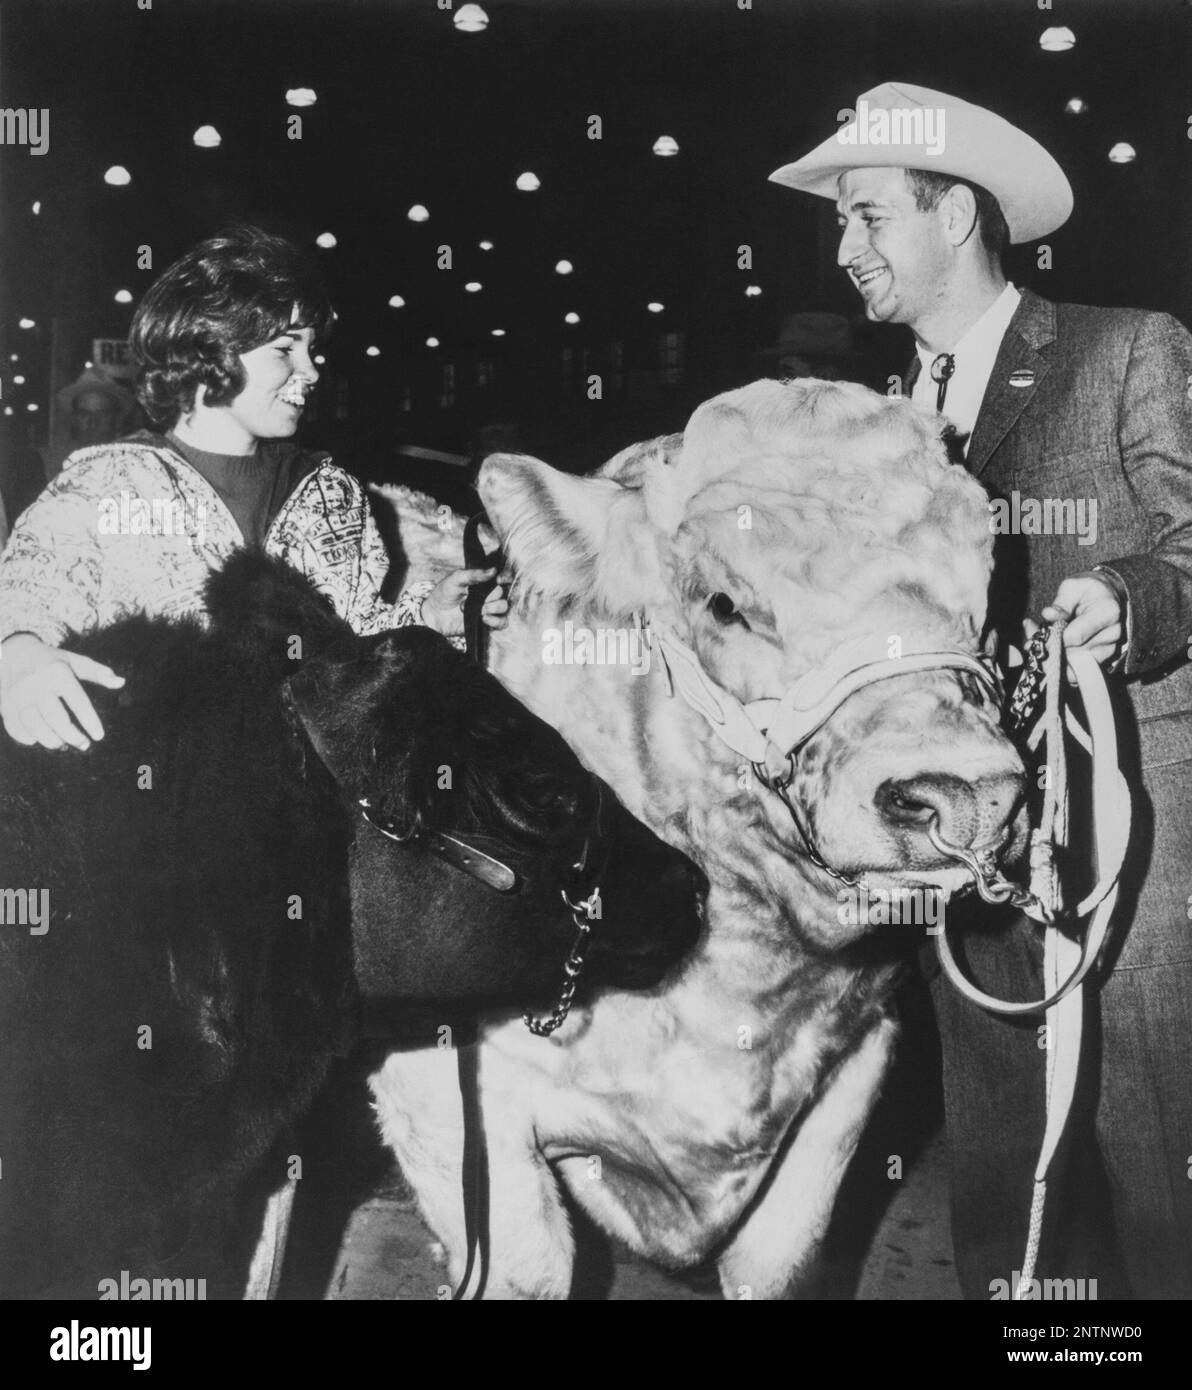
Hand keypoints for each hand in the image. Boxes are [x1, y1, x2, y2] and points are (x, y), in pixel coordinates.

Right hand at [0, 634, 124, 749]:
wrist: (13, 653)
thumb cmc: (52, 661)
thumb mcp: (75, 661)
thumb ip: (99, 673)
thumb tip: (121, 682)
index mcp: (57, 673)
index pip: (77, 700)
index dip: (90, 720)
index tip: (99, 736)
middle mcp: (37, 685)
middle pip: (55, 717)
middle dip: (72, 735)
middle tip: (84, 745)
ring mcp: (18, 696)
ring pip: (34, 726)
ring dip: (51, 740)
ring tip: (64, 744)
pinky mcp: (5, 705)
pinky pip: (15, 728)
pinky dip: (28, 738)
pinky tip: (40, 740)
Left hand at [419, 568, 508, 638]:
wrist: (435, 615)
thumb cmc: (443, 594)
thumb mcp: (456, 579)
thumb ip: (474, 574)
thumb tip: (493, 570)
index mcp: (482, 582)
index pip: (501, 577)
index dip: (505, 578)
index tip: (499, 580)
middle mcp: (487, 594)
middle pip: (502, 593)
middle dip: (491, 596)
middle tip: (475, 599)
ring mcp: (488, 609)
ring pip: (503, 607)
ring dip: (492, 608)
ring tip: (479, 611)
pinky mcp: (487, 623)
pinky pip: (502, 622)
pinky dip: (496, 621)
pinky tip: (484, 618)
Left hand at [1038, 574, 1124, 679]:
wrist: (1106, 596)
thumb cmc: (1088, 590)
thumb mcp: (1073, 587)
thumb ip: (1061, 602)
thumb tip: (1048, 614)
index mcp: (1107, 612)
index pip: (1076, 636)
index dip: (1053, 637)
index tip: (1037, 633)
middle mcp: (1112, 634)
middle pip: (1074, 654)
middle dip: (1048, 648)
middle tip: (1030, 639)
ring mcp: (1108, 649)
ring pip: (1074, 667)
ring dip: (1051, 658)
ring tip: (1036, 642)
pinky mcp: (1101, 660)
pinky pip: (1077, 673)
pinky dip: (1058, 666)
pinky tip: (1047, 653)